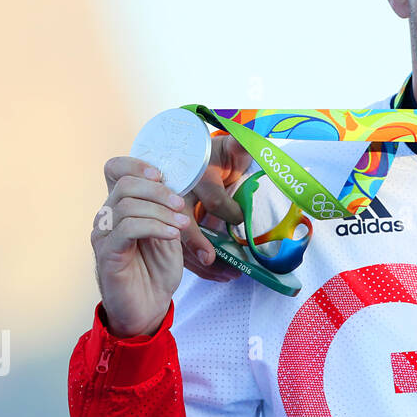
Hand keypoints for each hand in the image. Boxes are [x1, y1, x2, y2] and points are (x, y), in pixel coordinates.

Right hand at [92, 158, 190, 337]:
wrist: (149, 309)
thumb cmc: (157, 270)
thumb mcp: (168, 232)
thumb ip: (167, 208)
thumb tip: (174, 183)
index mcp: (121, 206)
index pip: (114, 169)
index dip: (136, 164)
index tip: (162, 175)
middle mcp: (107, 217)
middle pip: (124, 184)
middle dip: (157, 190)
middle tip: (180, 204)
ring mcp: (104, 235)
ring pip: (126, 205)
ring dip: (160, 211)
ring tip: (182, 224)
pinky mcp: (107, 254)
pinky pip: (126, 229)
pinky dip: (154, 226)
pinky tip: (171, 234)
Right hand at [179, 134, 251, 281]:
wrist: (198, 160)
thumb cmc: (218, 156)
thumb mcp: (229, 148)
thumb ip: (238, 145)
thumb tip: (246, 141)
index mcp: (192, 173)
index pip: (211, 196)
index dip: (228, 210)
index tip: (241, 217)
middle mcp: (177, 193)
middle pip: (182, 219)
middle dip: (194, 240)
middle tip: (209, 258)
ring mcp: (170, 211)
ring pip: (179, 239)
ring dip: (200, 260)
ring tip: (225, 273)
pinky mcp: (171, 226)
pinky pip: (181, 249)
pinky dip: (198, 264)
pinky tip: (217, 275)